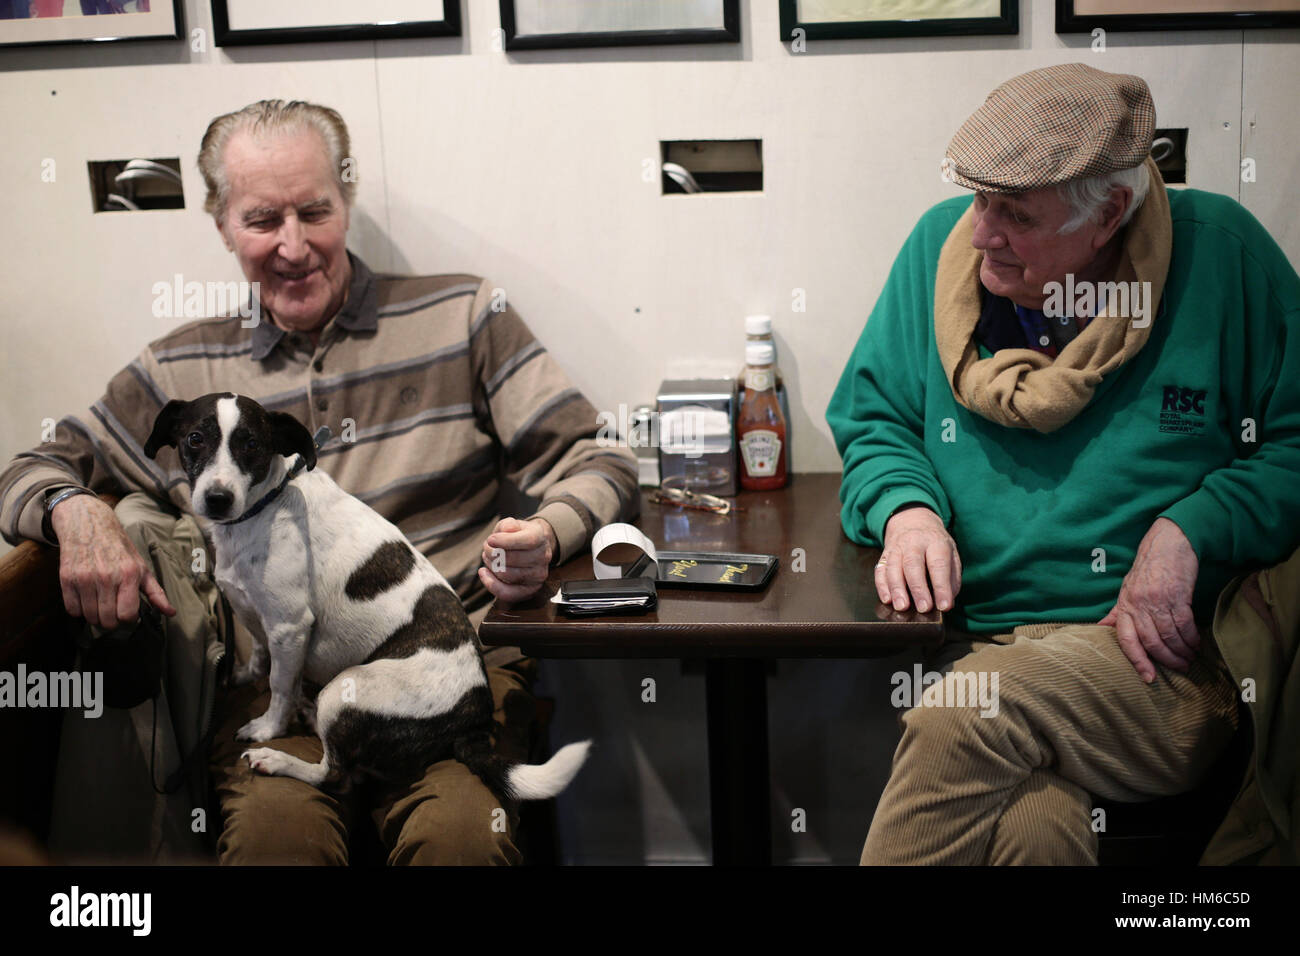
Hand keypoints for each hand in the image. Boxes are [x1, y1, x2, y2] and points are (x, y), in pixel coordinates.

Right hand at [50, 494, 175, 628]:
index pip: (127, 615)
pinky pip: (71, 610)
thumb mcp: (141, 567)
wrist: (88, 525)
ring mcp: (85, 578)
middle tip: (112, 610)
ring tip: (99, 603)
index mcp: (129, 574)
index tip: (127, 612)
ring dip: (94, 615)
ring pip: (89, 617)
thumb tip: (171, 613)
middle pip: (107, 620)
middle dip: (111, 620)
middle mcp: (107, 577)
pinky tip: (85, 598)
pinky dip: (78, 609)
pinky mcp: (67, 578)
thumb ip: (156, 592)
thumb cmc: (119, 549)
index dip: (128, 618)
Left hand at [478, 516, 556, 602]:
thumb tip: (507, 529)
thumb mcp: (512, 525)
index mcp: (541, 537)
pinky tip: (484, 572)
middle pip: (512, 559)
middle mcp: (543, 557)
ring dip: (491, 565)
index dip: (506, 541)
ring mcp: (538, 575)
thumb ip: (508, 524)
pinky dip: (491, 584)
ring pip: (507, 574)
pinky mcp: (530, 590)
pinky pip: (508, 593)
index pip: (528, 541)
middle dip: (492, 552)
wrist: (530, 549)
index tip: (491, 539)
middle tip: (487, 547)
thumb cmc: (517, 536)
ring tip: (489, 558)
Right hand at [877, 504, 960, 613]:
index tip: (944, 606)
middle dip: (918, 588)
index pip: (938, 565)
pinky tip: (887, 599)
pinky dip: (882, 586)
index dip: (942, 587)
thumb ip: (952, 577)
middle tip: (923, 608)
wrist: (913, 520)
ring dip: (897, 588)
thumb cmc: (935, 544)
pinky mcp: (884, 554)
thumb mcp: (951, 553)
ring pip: (893, 567)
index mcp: (935, 542)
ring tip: (902, 607)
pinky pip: (880, 570)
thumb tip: (947, 600)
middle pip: (913, 564)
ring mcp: (896, 548)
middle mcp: (914, 543)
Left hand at [1100, 517, 1199, 682]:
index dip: (1136, 660)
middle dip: (1167, 660)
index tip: (1148, 677)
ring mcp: (1157, 600)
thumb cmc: (1148, 569)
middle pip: (1151, 642)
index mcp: (1125, 605)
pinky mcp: (1177, 595)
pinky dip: (1192, 637)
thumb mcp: (1127, 590)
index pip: (1126, 639)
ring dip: (1182, 651)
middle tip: (1181, 668)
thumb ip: (1118, 612)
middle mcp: (1138, 605)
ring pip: (1169, 635)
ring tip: (1190, 658)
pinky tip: (1197, 643)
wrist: (1168, 543)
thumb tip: (1101, 628)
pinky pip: (1185, 624)